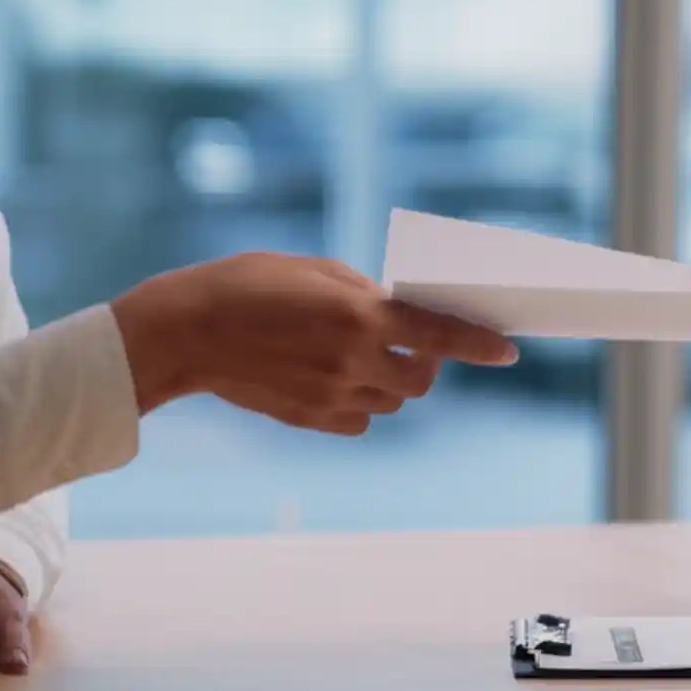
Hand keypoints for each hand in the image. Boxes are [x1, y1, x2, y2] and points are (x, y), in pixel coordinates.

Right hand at [111, 252, 518, 432]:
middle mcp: (353, 360)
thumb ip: (363, 292)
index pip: (438, 335)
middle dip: (425, 363)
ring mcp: (331, 395)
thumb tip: (397, 312)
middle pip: (421, 379)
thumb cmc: (244, 284)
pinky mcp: (310, 419)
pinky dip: (361, 403)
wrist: (183, 332)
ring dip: (391, 381)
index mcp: (358, 316)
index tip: (508, 350)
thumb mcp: (311, 269)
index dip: (479, 344)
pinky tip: (334, 379)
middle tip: (409, 344)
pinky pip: (360, 420)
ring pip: (392, 402)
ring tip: (359, 356)